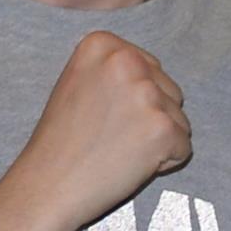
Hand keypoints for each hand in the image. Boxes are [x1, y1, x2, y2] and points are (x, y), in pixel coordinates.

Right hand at [6, 31, 191, 229]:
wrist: (47, 185)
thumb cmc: (62, 141)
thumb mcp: (78, 83)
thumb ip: (114, 70)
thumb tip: (152, 71)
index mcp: (103, 44)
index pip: (150, 68)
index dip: (133, 99)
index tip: (102, 114)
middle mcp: (126, 60)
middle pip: (169, 90)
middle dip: (150, 117)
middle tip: (110, 136)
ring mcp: (146, 94)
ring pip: (179, 119)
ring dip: (157, 139)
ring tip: (117, 150)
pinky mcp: (162, 128)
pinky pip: (183, 147)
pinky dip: (164, 162)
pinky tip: (129, 165)